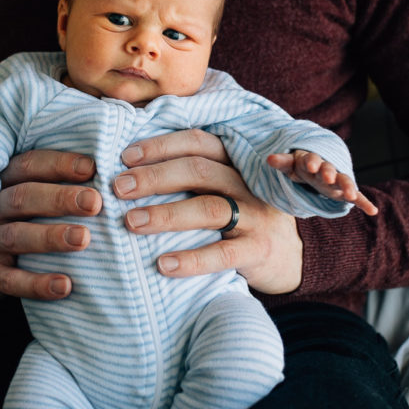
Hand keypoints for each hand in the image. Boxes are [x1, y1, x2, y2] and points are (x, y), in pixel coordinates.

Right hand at [0, 149, 101, 304]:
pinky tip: (66, 286)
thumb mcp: (25, 199)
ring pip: (17, 236)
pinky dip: (38, 283)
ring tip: (84, 238)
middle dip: (60, 198)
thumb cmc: (14, 222)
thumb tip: (108, 176)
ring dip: (52, 237)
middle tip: (95, 202)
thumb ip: (54, 186)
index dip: (59, 164)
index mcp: (3, 183)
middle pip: (23, 197)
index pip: (28, 165)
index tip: (93, 167)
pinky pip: (11, 280)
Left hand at [115, 129, 303, 294]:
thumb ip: (192, 176)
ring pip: (209, 208)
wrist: (289, 256)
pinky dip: (192, 260)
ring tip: (131, 222)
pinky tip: (163, 265)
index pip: (198, 142)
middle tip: (118, 188)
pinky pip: (223, 254)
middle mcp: (246, 184)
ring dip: (166, 214)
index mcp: (234, 162)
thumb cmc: (241, 215)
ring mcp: (256, 216)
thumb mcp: (224, 187)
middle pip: (198, 171)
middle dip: (154, 177)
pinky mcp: (258, 250)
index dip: (160, 146)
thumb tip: (132, 168)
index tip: (125, 157)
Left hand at [267, 150, 378, 215]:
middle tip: (329, 177)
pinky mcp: (344, 191)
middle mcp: (327, 169)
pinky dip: (365, 203)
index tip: (312, 167)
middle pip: (329, 169)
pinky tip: (373, 211)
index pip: (311, 159)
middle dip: (329, 172)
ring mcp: (337, 180)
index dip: (312, 162)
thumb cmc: (301, 167)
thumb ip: (282, 162)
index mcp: (312, 161)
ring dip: (348, 186)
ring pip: (344, 180)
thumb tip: (268, 158)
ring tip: (352, 195)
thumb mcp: (290, 164)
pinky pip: (357, 196)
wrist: (317, 167)